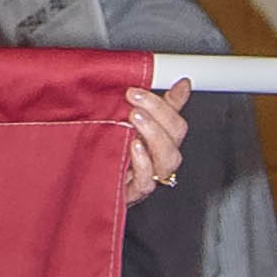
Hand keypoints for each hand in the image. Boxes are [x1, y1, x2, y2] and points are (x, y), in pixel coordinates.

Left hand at [122, 82, 189, 199]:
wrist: (93, 180)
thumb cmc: (118, 150)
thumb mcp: (135, 121)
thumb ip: (161, 105)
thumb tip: (183, 84)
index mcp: (163, 139)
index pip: (176, 123)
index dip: (163, 105)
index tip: (139, 91)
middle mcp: (160, 158)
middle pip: (174, 139)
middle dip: (157, 116)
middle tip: (134, 101)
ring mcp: (151, 175)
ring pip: (167, 160)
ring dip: (153, 136)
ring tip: (134, 120)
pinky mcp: (135, 191)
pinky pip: (147, 182)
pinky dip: (143, 164)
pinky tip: (134, 148)